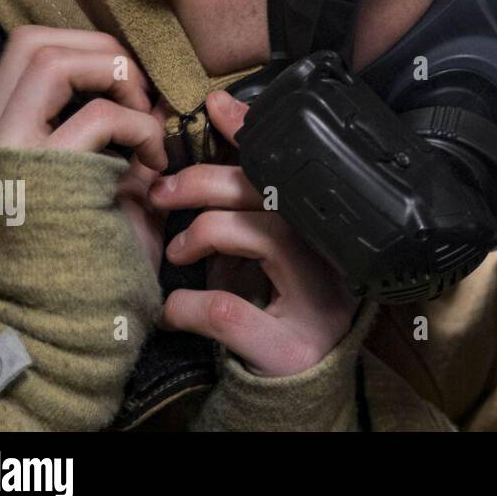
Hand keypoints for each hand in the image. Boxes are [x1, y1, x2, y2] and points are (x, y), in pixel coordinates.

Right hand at [0, 25, 167, 262]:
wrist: (73, 326)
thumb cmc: (95, 260)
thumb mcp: (101, 181)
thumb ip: (114, 130)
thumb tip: (150, 89)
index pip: (26, 53)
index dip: (88, 51)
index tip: (131, 86)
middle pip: (33, 42)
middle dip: (103, 53)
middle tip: (139, 95)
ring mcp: (8, 155)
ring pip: (51, 60)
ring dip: (116, 80)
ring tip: (145, 121)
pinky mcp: (41, 177)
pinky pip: (96, 116)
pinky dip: (139, 127)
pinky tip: (152, 161)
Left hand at [150, 90, 359, 376]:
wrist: (291, 390)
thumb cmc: (269, 307)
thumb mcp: (255, 249)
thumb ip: (239, 198)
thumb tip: (215, 119)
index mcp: (324, 228)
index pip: (290, 168)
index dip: (255, 132)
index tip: (215, 105)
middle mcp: (334, 259)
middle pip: (276, 197)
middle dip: (209, 183)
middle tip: (162, 191)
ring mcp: (320, 303)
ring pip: (267, 237)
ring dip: (207, 234)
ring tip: (177, 250)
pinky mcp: (291, 348)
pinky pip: (231, 310)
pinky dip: (189, 306)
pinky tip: (172, 310)